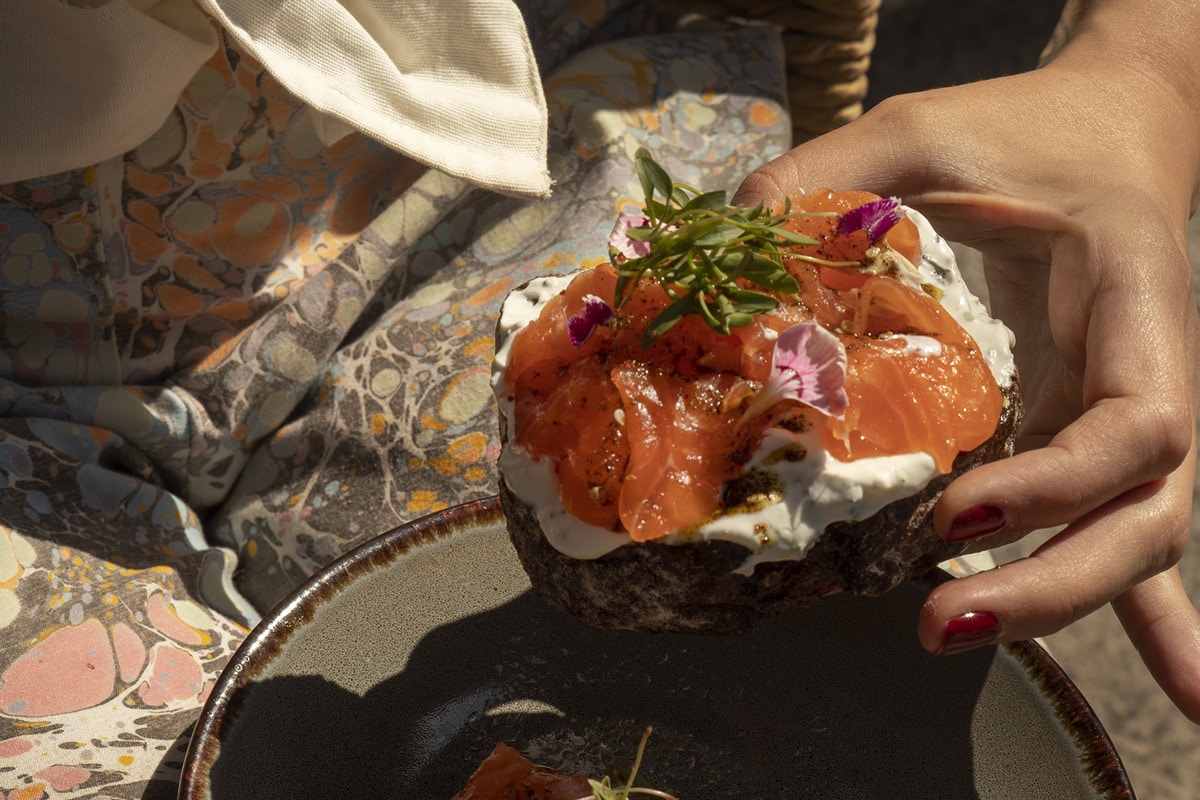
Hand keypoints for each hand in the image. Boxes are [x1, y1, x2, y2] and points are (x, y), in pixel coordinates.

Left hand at [734, 12, 1199, 721]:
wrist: (1103, 131)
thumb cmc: (1021, 128)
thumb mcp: (921, 132)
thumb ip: (828, 177)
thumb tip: (725, 246)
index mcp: (1132, 298)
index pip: (1139, 422)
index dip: (1056, 484)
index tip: (957, 511)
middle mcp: (1147, 370)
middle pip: (1146, 512)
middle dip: (1055, 584)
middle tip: (940, 622)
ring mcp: (1125, 413)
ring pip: (1137, 538)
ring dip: (1067, 607)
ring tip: (959, 640)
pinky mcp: (1091, 433)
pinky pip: (1125, 529)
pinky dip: (1153, 615)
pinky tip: (1186, 697)